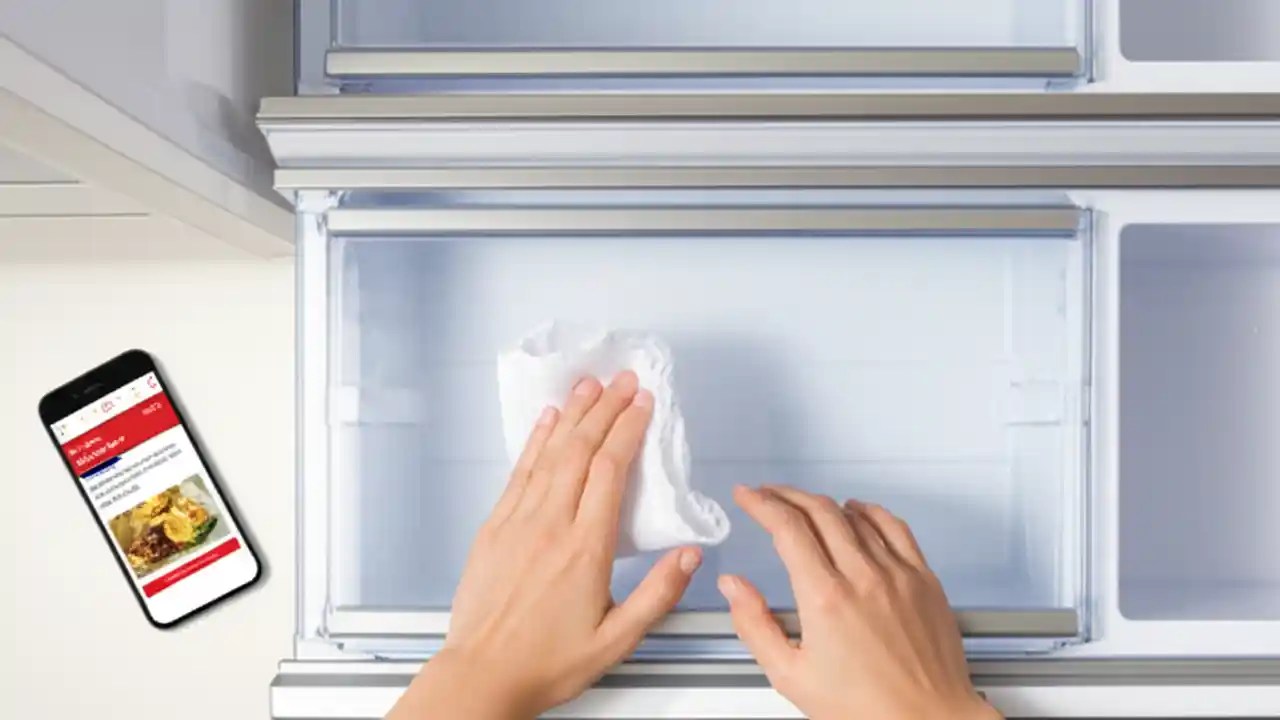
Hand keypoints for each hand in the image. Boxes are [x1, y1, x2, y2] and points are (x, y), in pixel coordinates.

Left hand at [388, 372, 701, 719]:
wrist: (482, 676)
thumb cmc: (547, 663)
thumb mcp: (617, 640)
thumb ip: (658, 594)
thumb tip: (691, 555)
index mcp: (585, 550)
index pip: (610, 471)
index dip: (628, 430)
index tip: (644, 403)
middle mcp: (549, 526)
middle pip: (580, 450)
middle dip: (605, 409)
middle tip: (624, 379)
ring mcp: (517, 523)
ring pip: (549, 454)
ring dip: (572, 415)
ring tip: (589, 385)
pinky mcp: (494, 528)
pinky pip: (519, 473)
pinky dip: (535, 442)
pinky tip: (547, 422)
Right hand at [719, 485, 1000, 719]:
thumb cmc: (867, 708)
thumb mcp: (791, 676)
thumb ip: (754, 626)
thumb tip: (734, 587)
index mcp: (825, 598)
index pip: (787, 527)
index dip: (761, 504)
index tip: (747, 496)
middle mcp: (863, 577)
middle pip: (818, 511)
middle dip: (785, 495)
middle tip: (768, 495)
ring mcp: (897, 573)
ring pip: (854, 515)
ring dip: (823, 502)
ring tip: (804, 504)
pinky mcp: (923, 578)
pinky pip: (895, 527)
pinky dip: (870, 511)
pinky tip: (858, 510)